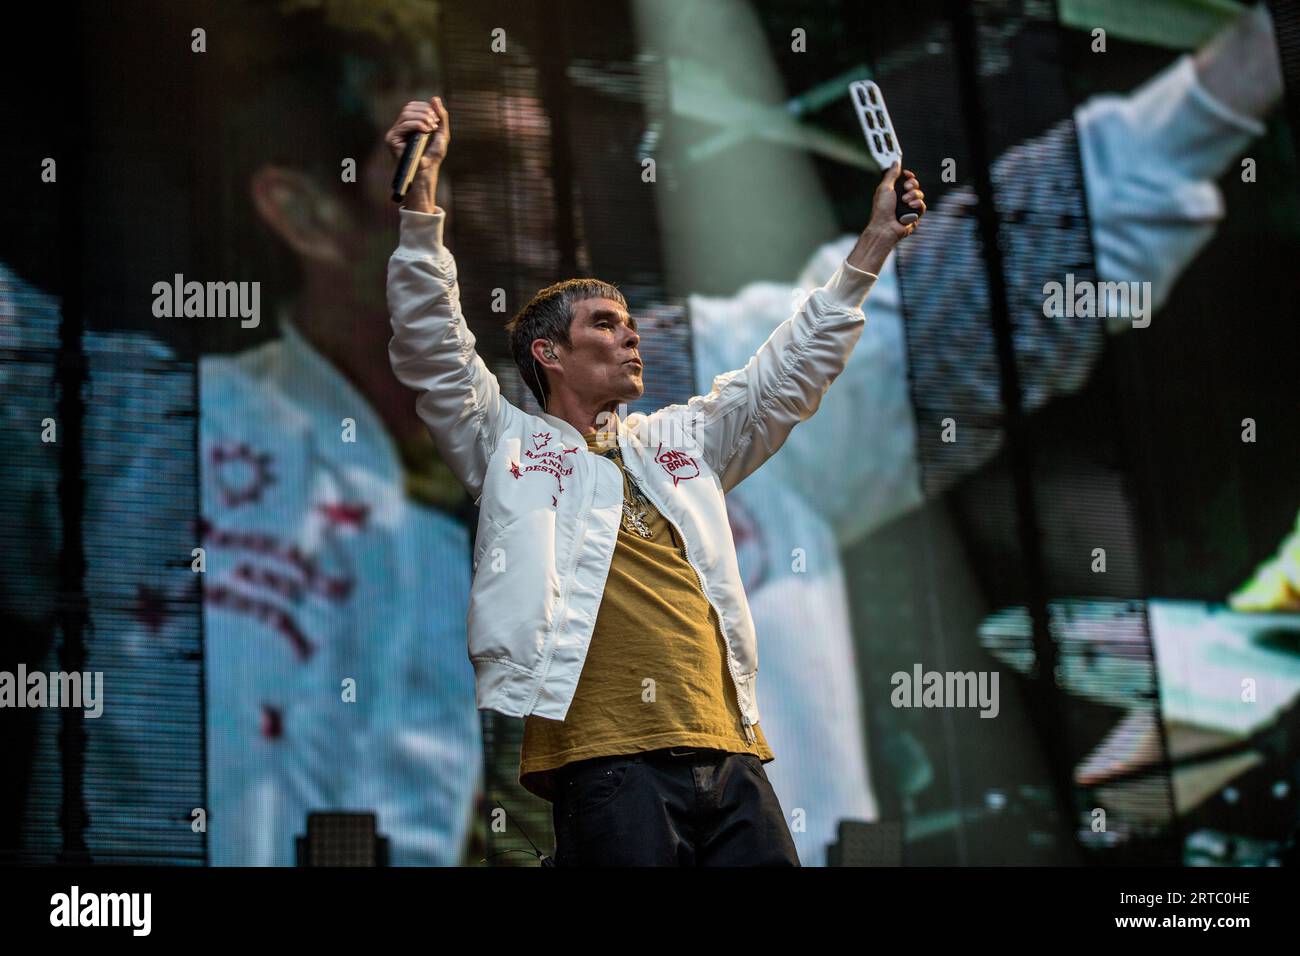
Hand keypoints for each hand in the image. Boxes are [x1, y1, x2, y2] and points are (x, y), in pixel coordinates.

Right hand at [385, 96, 449, 210]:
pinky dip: (418, 125)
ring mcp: (393, 133)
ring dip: (422, 118)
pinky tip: (426, 131)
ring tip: (431, 128)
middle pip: (409, 107)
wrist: (425, 173)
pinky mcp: (391, 139)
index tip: (436, 119)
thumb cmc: (433, 157)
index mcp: (407, 125)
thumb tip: (435, 97)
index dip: (425, 107)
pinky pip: (404, 124)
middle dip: (425, 112)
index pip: (413, 106)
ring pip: (406, 113)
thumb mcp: (441, 134)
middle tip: (435, 124)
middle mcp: (398, 128)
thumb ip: (440, 116)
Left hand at [870, 160, 924, 241]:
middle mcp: (902, 199)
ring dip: (913, 196)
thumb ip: (891, 174)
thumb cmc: (881, 210)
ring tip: (905, 201)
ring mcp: (909, 207)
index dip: (908, 176)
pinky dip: (918, 205)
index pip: (906, 179)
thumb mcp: (885, 188)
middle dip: (912, 185)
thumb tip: (895, 162)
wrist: (885, 227)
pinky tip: (911, 207)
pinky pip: (922, 206)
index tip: (907, 175)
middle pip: (915, 185)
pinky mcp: (915, 216)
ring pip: (920, 195)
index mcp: (894, 191)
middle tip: (906, 188)